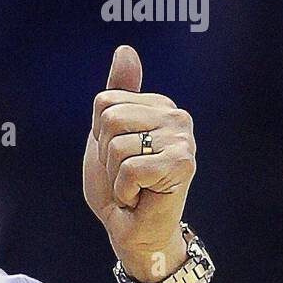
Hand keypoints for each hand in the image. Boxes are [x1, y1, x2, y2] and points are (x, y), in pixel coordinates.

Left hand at [83, 45, 195, 280]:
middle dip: (106, 157)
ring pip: (118, 146)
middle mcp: (176, 117)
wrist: (134, 232)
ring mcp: (183, 140)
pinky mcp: (182, 165)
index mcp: (158, 106)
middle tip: (126, 176)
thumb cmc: (121, 189)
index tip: (118, 158)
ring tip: (134, 187)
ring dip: (117, 177)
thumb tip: (126, 49)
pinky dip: (125, 191)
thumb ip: (117, 95)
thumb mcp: (107, 138)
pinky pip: (130, 169)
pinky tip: (140, 198)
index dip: (99, 138)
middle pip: (110, 120)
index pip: (105, 103)